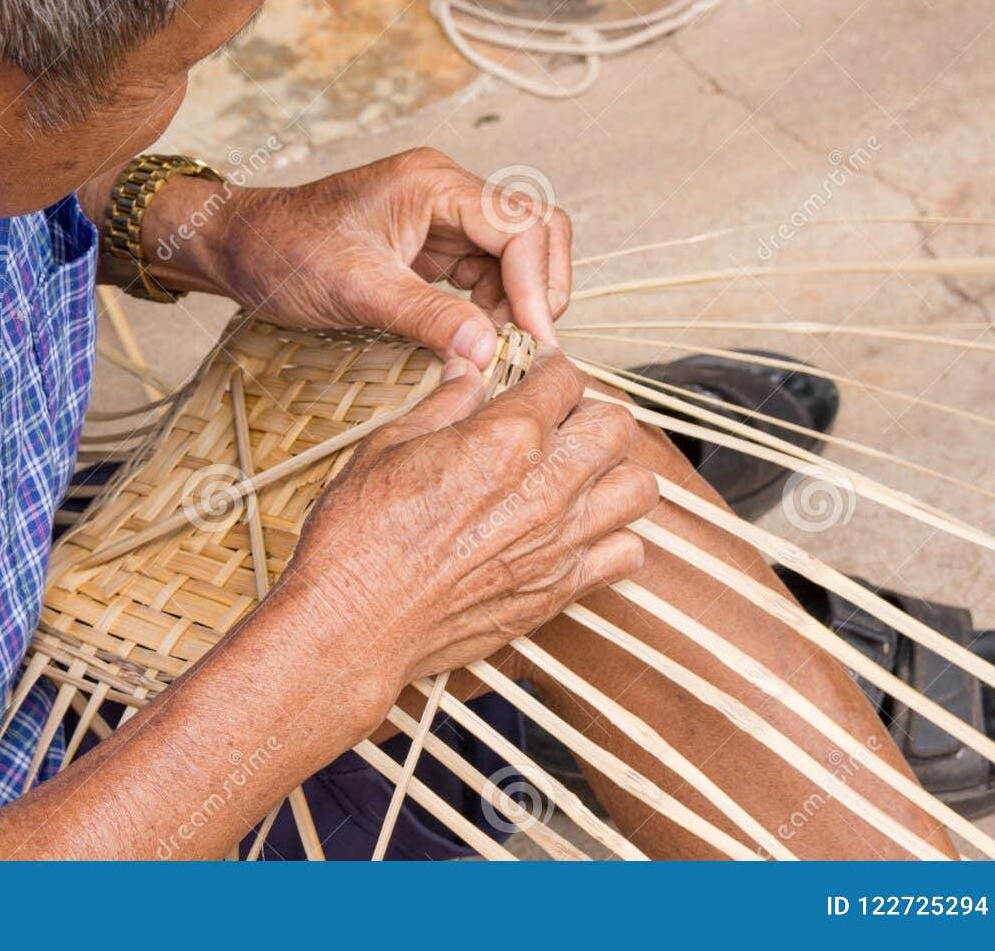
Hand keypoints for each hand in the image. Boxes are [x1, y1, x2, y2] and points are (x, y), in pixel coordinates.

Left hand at [141, 148, 571, 367]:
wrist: (237, 247)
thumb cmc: (285, 254)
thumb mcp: (358, 292)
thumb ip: (429, 319)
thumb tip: (489, 352)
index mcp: (434, 184)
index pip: (521, 225)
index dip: (536, 285)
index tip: (532, 341)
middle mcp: (446, 190)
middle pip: (534, 230)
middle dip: (539, 287)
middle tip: (525, 347)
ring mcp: (440, 216)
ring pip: (514, 253)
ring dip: (517, 300)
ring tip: (496, 348)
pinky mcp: (430, 243)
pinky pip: (485, 268)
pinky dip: (493, 303)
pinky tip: (475, 336)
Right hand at [275, 351, 656, 710]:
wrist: (355, 625)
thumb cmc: (359, 536)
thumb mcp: (388, 446)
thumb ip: (443, 403)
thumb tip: (468, 370)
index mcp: (505, 438)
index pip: (566, 378)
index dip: (549, 369)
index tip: (534, 377)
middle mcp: (547, 487)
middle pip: (617, 426)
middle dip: (589, 415)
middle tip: (554, 425)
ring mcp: (561, 544)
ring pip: (639, 488)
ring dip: (612, 473)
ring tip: (574, 477)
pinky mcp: (561, 592)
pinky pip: (628, 554)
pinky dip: (613, 539)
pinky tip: (574, 533)